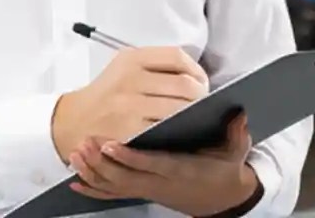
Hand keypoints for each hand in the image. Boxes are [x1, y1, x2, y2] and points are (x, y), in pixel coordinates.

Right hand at [52, 47, 208, 160]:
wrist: (74, 121)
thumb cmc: (106, 95)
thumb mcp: (123, 68)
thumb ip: (155, 66)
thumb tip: (196, 76)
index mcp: (130, 59)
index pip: (176, 56)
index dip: (196, 70)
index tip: (200, 82)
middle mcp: (130, 79)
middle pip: (185, 85)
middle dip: (200, 97)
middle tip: (201, 104)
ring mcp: (130, 106)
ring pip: (180, 109)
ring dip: (194, 116)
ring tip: (193, 118)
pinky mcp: (130, 131)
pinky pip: (167, 129)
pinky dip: (179, 131)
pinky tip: (178, 132)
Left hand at [68, 111, 259, 216]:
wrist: (221, 199)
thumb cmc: (223, 171)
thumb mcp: (235, 154)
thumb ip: (236, 135)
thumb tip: (240, 115)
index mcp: (181, 171)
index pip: (152, 164)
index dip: (130, 157)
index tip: (110, 144)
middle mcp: (160, 183)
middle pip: (125, 177)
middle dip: (101, 162)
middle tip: (82, 142)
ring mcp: (148, 189)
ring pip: (115, 186)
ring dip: (92, 172)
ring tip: (74, 154)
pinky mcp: (142, 192)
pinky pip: (113, 195)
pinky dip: (94, 188)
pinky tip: (75, 181)